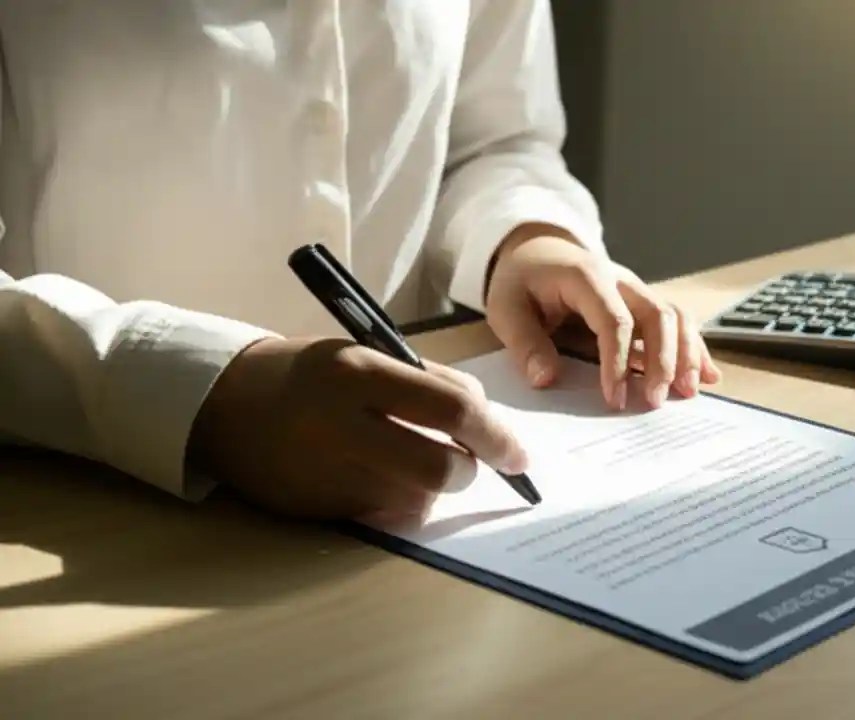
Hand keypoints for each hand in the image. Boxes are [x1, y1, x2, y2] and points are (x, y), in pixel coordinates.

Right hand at [188, 337, 526, 519]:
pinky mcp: (318, 508)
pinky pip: (385, 515)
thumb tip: (486, 418)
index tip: (517, 453)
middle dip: (470, 471)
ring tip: (418, 463)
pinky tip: (383, 478)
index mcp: (359, 373)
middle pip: (441, 469)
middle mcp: (343, 425)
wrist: (223, 404)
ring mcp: (329, 473)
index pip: (453, 408)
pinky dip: (401, 501)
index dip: (495, 435)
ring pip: (418, 500)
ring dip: (435, 489)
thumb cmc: (308, 373)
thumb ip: (426, 381)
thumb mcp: (364, 353)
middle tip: (471, 463)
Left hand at [485, 227, 721, 409]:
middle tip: (656, 401)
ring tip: (688, 393)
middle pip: (657, 314)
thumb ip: (525, 342)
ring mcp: (637, 290)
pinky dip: (695, 348)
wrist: (537, 250)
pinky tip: (707, 375)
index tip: (614, 398)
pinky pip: (678, 321)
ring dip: (686, 354)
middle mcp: (621, 280)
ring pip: (676, 316)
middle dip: (662, 360)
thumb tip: (546, 379)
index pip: (614, 319)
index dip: (618, 361)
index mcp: (586, 277)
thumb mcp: (506, 307)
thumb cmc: (522, 281)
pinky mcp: (644, 303)